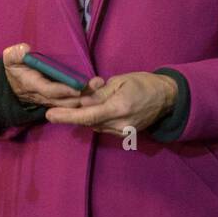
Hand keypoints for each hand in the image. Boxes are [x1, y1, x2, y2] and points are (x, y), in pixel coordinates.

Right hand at [2, 43, 100, 108]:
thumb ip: (15, 54)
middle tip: (97, 85)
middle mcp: (44, 96)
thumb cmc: (14, 67)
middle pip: (64, 100)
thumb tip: (25, 49)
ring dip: (86, 98)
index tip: (77, 86)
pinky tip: (98, 92)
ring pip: (70, 103)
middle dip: (81, 95)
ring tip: (101, 87)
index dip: (63, 89)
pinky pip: (72, 103)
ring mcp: (52, 100)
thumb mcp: (10, 58)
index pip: (49, 90)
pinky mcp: (58, 100)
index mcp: (33, 85)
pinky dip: (84, 99)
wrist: (12, 84)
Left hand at [45, 71, 177, 136]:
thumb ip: (99, 94)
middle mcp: (120, 125)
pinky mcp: (125, 135)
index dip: (67, 116)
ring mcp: (123, 133)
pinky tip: (97, 109)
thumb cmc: (143, 83)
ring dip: (85, 116)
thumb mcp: (120, 81)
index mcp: (119, 108)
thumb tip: (82, 103)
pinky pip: (103, 127)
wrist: (167, 97)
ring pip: (95, 126)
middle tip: (58, 107)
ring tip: (82, 103)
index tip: (50, 115)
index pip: (88, 116)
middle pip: (89, 123)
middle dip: (73, 114)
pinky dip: (96, 119)